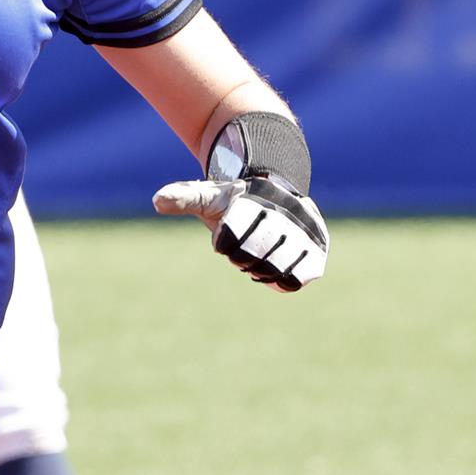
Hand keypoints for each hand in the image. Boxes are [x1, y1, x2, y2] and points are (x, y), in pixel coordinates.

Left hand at [154, 175, 328, 291]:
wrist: (276, 195)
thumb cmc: (234, 201)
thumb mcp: (208, 195)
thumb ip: (184, 198)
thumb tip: (157, 201)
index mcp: (255, 199)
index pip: (229, 240)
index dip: (225, 242)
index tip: (228, 231)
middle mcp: (284, 212)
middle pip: (252, 258)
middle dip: (243, 257)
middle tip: (244, 246)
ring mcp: (304, 232)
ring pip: (274, 270)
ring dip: (261, 269)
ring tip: (259, 256)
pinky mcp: (318, 252)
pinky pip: (295, 279)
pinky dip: (280, 279)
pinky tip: (275, 267)